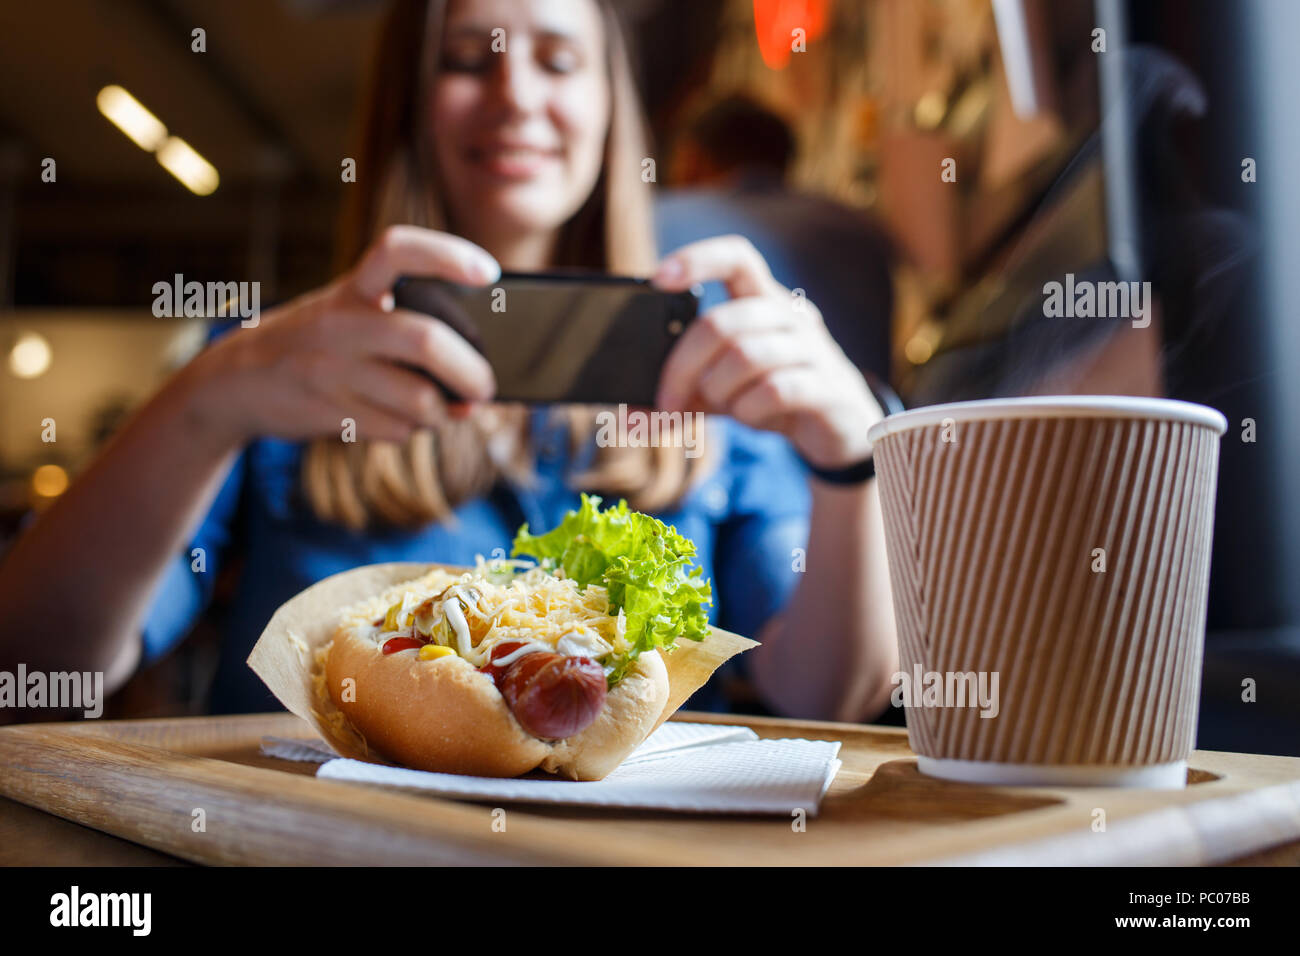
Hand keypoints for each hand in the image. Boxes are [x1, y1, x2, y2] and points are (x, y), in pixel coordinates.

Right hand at [186, 226, 499, 445]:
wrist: (235, 381)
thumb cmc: (318, 343)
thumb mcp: (349, 314)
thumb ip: (407, 330)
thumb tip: (474, 384)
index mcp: (352, 288)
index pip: (398, 250)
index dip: (447, 254)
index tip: (488, 273)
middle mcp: (341, 323)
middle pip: (426, 341)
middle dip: (471, 372)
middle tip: (485, 387)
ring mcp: (332, 370)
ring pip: (418, 400)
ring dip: (443, 413)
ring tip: (443, 410)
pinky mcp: (328, 411)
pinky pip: (397, 429)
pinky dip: (412, 429)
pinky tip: (403, 420)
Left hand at [652, 235, 882, 468]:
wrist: (839, 429)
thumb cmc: (773, 397)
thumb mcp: (722, 392)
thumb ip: (680, 397)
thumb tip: (628, 418)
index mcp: (763, 301)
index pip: (736, 257)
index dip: (698, 259)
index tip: (658, 279)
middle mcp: (791, 316)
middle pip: (723, 322)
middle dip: (682, 366)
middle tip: (665, 401)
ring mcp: (813, 350)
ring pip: (746, 356)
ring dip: (716, 389)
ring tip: (719, 406)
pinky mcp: (827, 387)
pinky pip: (775, 391)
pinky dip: (748, 409)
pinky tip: (749, 417)